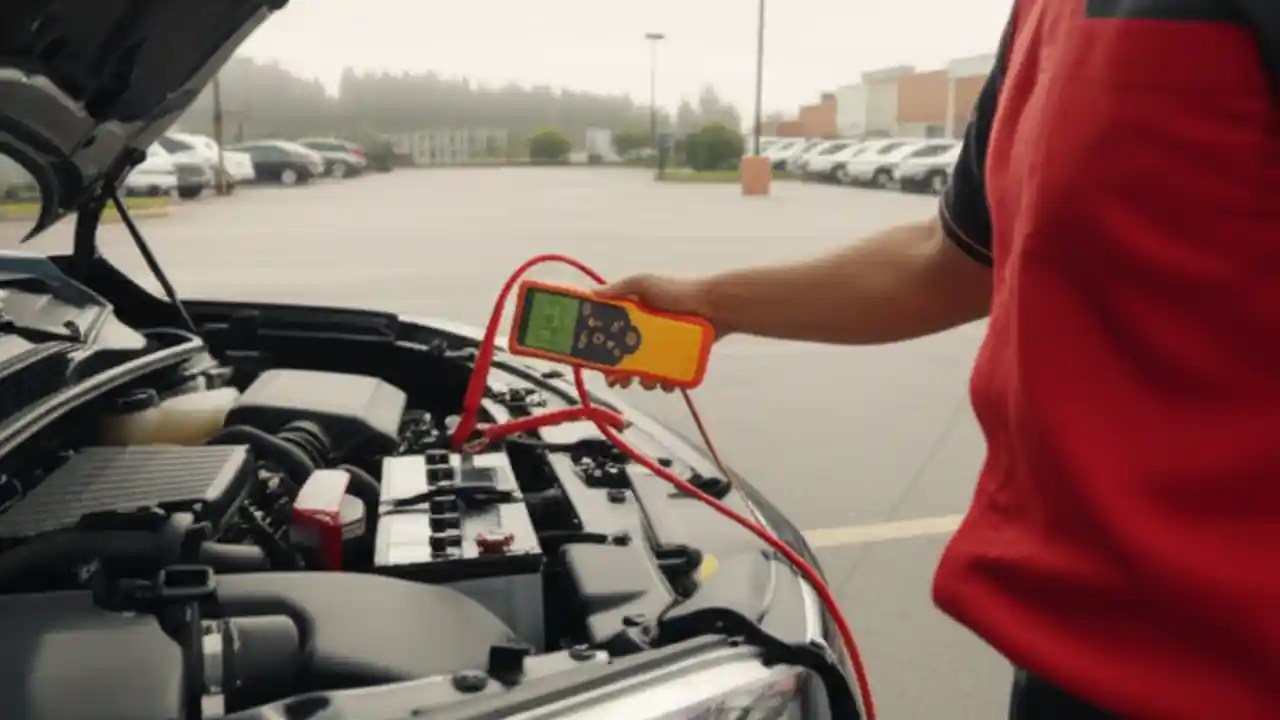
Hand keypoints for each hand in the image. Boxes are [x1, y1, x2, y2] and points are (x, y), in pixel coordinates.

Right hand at [596, 273, 724, 391]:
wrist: (716, 305)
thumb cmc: (680, 290)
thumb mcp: (645, 283)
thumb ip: (619, 288)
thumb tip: (592, 294)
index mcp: (634, 315)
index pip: (610, 336)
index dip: (602, 351)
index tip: (597, 364)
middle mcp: (647, 333)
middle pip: (626, 359)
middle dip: (621, 374)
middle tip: (620, 382)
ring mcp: (664, 347)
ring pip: (646, 371)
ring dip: (644, 381)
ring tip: (649, 380)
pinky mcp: (679, 358)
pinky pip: (668, 376)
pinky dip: (666, 383)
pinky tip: (667, 383)